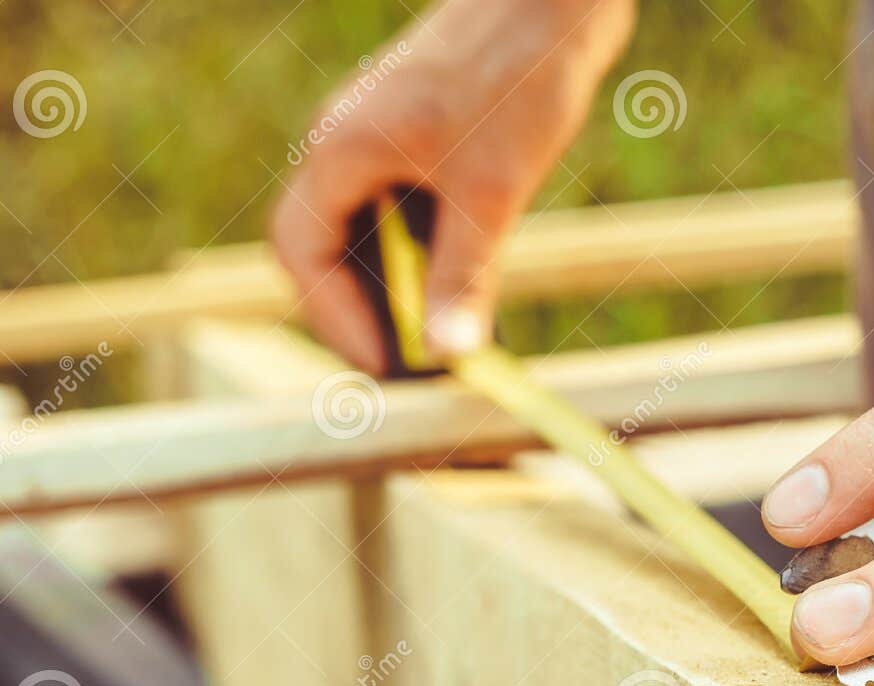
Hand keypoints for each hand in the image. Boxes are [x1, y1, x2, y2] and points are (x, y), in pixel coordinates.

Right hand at [271, 0, 633, 371]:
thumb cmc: (517, 78)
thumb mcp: (491, 192)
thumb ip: (464, 274)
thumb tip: (448, 351)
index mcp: (341, 150)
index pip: (301, 251)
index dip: (333, 316)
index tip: (381, 365)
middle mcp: (347, 141)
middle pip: (324, 244)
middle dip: (358, 308)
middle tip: (402, 365)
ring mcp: (380, 134)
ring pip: (364, 226)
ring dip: (392, 283)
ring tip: (432, 335)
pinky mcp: (418, 132)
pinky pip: (398, 205)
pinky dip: (419, 250)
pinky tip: (461, 280)